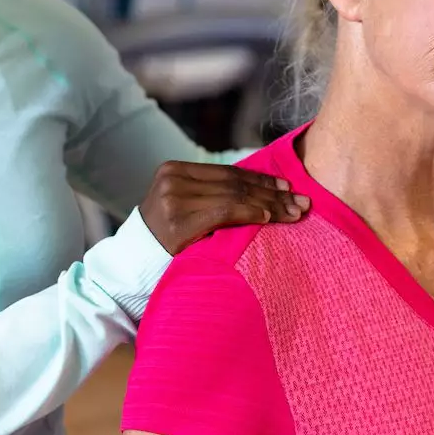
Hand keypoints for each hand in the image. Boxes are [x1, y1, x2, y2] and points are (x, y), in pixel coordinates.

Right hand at [139, 162, 310, 255]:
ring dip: (270, 204)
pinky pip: (224, 212)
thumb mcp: (183, 207)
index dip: (260, 178)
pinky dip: (251, 213)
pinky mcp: (178, 222)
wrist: (131, 265)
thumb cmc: (165, 238)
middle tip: (302, 201)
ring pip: (234, 196)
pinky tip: (270, 217)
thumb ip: (210, 195)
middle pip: (234, 183)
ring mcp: (174, 199)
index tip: (287, 185)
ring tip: (295, 212)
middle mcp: (172, 179)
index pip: (227, 172)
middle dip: (272, 192)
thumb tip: (260, 191)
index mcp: (173, 169)